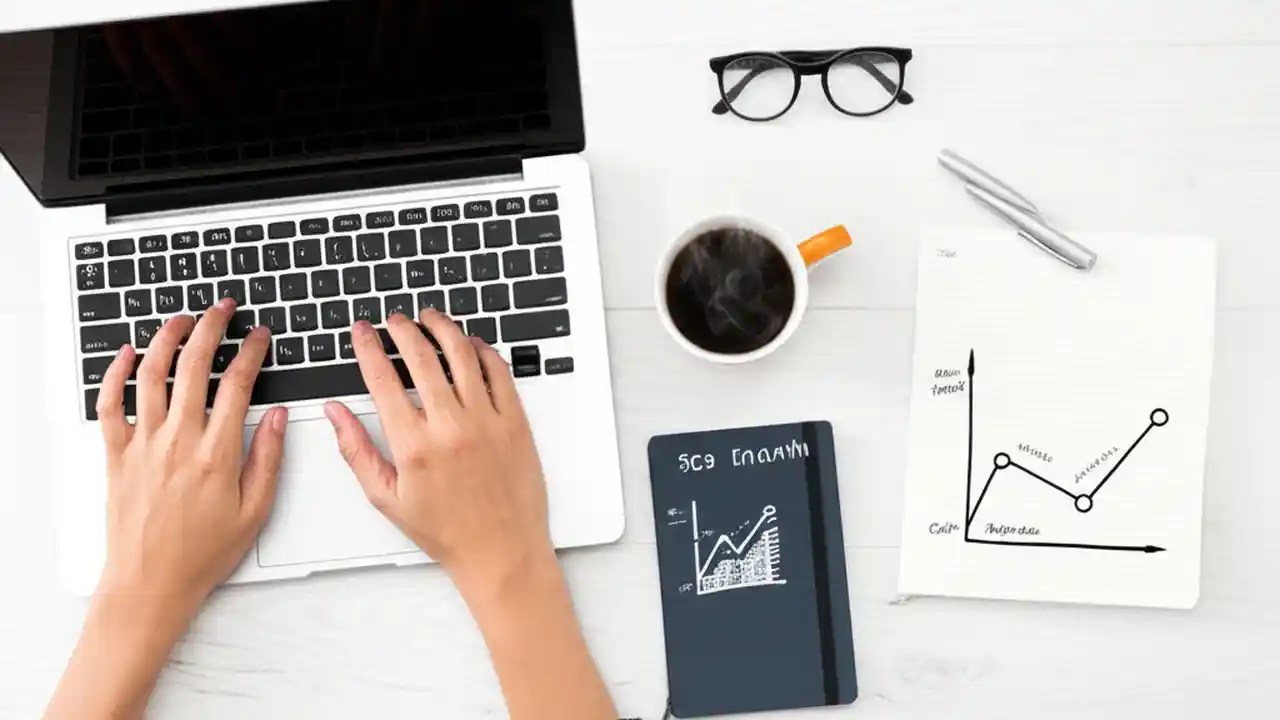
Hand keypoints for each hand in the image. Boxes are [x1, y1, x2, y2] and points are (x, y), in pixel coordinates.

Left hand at [95, 298, 286, 610]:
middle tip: (222, 310)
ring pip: (152, 375)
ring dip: (167, 339)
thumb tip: (277, 416)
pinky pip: (110, 404)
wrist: (150, 584)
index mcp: (217, 454)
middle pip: (194, 366)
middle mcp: (178, 441)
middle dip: (211, 328)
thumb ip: (268, 459)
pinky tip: (126, 354)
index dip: (251, 352)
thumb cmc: (203, 554)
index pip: (238, 384)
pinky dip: (115, 374)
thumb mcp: (255, 511)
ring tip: (181, 319)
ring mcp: (143, 445)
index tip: (259, 336)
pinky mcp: (116, 455)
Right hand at [323, 311, 551, 594]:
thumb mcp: (387, 498)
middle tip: (396, 320)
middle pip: (422, 357)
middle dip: (403, 330)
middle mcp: (450, 427)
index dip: (369, 347)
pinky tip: (471, 345)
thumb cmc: (447, 531)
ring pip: (462, 355)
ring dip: (443, 329)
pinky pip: (499, 372)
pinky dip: (483, 351)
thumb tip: (335, 413)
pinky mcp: (515, 422)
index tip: (363, 330)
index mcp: (413, 446)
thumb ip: (356, 450)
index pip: (383, 379)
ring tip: (431, 318)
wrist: (501, 551)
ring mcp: (487, 421)